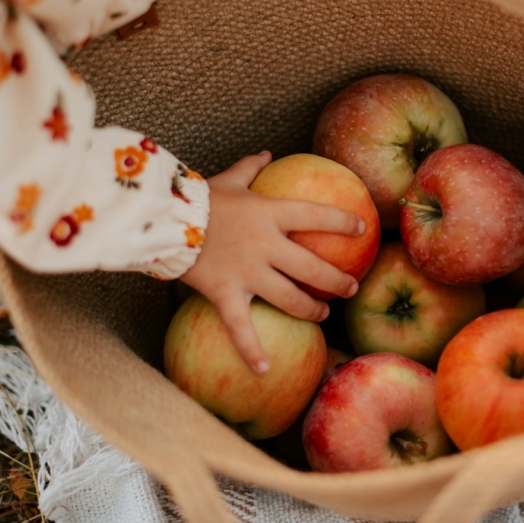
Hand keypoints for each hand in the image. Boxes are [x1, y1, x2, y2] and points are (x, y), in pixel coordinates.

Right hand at [180, 151, 363, 373]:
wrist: (162, 218)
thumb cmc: (196, 197)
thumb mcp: (228, 180)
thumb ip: (250, 168)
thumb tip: (267, 153)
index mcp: (270, 214)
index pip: (317, 215)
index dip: (343, 223)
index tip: (361, 230)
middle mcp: (266, 245)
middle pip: (313, 267)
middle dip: (337, 280)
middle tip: (350, 287)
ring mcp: (248, 272)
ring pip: (291, 298)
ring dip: (311, 310)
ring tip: (323, 315)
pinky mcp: (226, 293)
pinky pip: (241, 327)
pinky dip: (252, 351)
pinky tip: (265, 369)